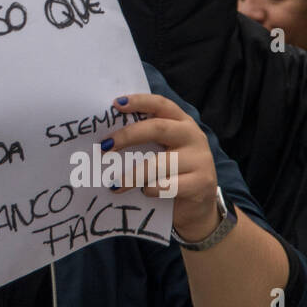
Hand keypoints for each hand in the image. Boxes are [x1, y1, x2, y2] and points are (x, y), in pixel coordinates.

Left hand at [103, 93, 221, 243]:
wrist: (197, 205)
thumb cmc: (170, 172)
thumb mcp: (160, 151)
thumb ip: (143, 141)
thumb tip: (105, 141)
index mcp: (180, 121)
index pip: (160, 104)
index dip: (139, 101)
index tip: (115, 104)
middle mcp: (192, 135)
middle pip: (158, 128)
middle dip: (128, 136)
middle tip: (104, 146)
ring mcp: (200, 158)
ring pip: (161, 162)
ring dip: (134, 174)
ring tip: (115, 184)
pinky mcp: (202, 182)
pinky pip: (170, 185)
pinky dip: (152, 189)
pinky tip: (145, 192)